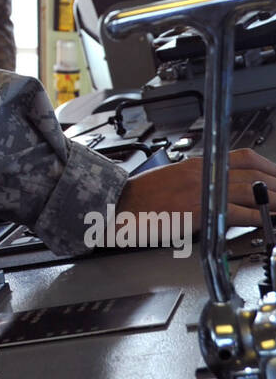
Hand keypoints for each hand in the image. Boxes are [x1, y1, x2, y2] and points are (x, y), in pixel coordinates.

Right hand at [118, 147, 275, 231]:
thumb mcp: (171, 178)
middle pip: (252, 171)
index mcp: (197, 163)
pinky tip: (266, 220)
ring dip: (272, 199)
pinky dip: (256, 216)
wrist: (118, 204)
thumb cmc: (139, 196)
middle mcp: (202, 172)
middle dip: (275, 182)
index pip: (243, 157)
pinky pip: (236, 211)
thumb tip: (217, 190)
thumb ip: (196, 180)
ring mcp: (200, 189)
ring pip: (249, 189)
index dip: (267, 166)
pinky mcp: (197, 209)